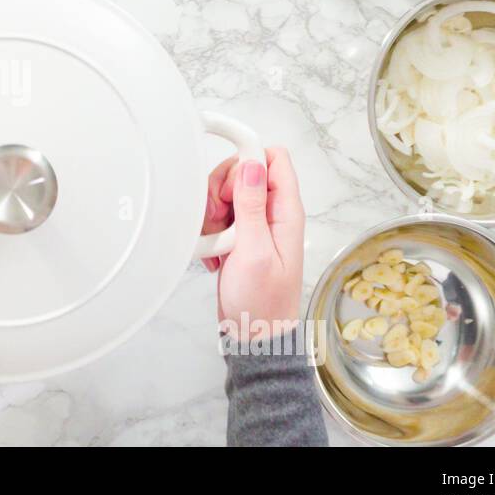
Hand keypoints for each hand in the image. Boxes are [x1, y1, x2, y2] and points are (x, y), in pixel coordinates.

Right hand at [200, 147, 304, 340]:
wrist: (254, 335)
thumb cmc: (262, 302)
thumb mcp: (255, 252)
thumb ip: (253, 207)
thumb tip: (252, 164)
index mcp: (286, 212)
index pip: (273, 159)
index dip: (247, 160)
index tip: (225, 182)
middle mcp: (273, 213)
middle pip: (243, 172)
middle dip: (220, 189)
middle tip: (217, 217)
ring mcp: (255, 225)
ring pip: (226, 193)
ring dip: (211, 211)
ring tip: (214, 240)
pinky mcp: (238, 237)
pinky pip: (218, 216)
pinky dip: (208, 229)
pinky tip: (212, 252)